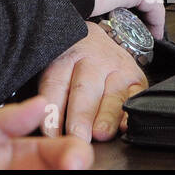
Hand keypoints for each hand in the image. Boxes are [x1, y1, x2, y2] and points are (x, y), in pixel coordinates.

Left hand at [37, 21, 146, 142]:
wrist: (97, 38)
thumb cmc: (70, 59)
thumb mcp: (53, 62)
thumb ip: (48, 90)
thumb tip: (37, 123)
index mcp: (66, 55)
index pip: (56, 83)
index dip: (52, 110)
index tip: (49, 133)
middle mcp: (93, 60)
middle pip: (84, 90)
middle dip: (80, 116)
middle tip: (76, 137)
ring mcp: (117, 68)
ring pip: (112, 94)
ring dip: (106, 116)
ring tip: (100, 134)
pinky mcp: (137, 78)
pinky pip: (136, 96)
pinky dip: (129, 113)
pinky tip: (124, 126)